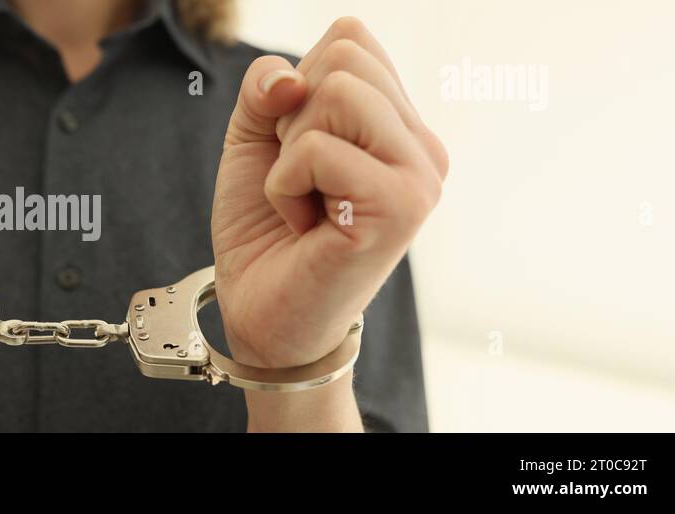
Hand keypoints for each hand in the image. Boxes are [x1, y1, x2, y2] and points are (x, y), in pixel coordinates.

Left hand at [212, 17, 447, 368]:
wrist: (261, 312)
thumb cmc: (264, 228)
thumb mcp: (254, 138)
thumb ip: (266, 87)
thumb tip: (292, 78)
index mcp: (397, 123)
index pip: (350, 40)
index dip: (297, 85)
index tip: (297, 147)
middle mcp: (421, 146)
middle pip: (344, 57)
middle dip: (293, 116)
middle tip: (302, 178)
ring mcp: (420, 176)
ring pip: (336, 92)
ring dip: (290, 151)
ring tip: (306, 200)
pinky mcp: (401, 208)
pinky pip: (317, 149)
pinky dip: (284, 186)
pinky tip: (306, 225)